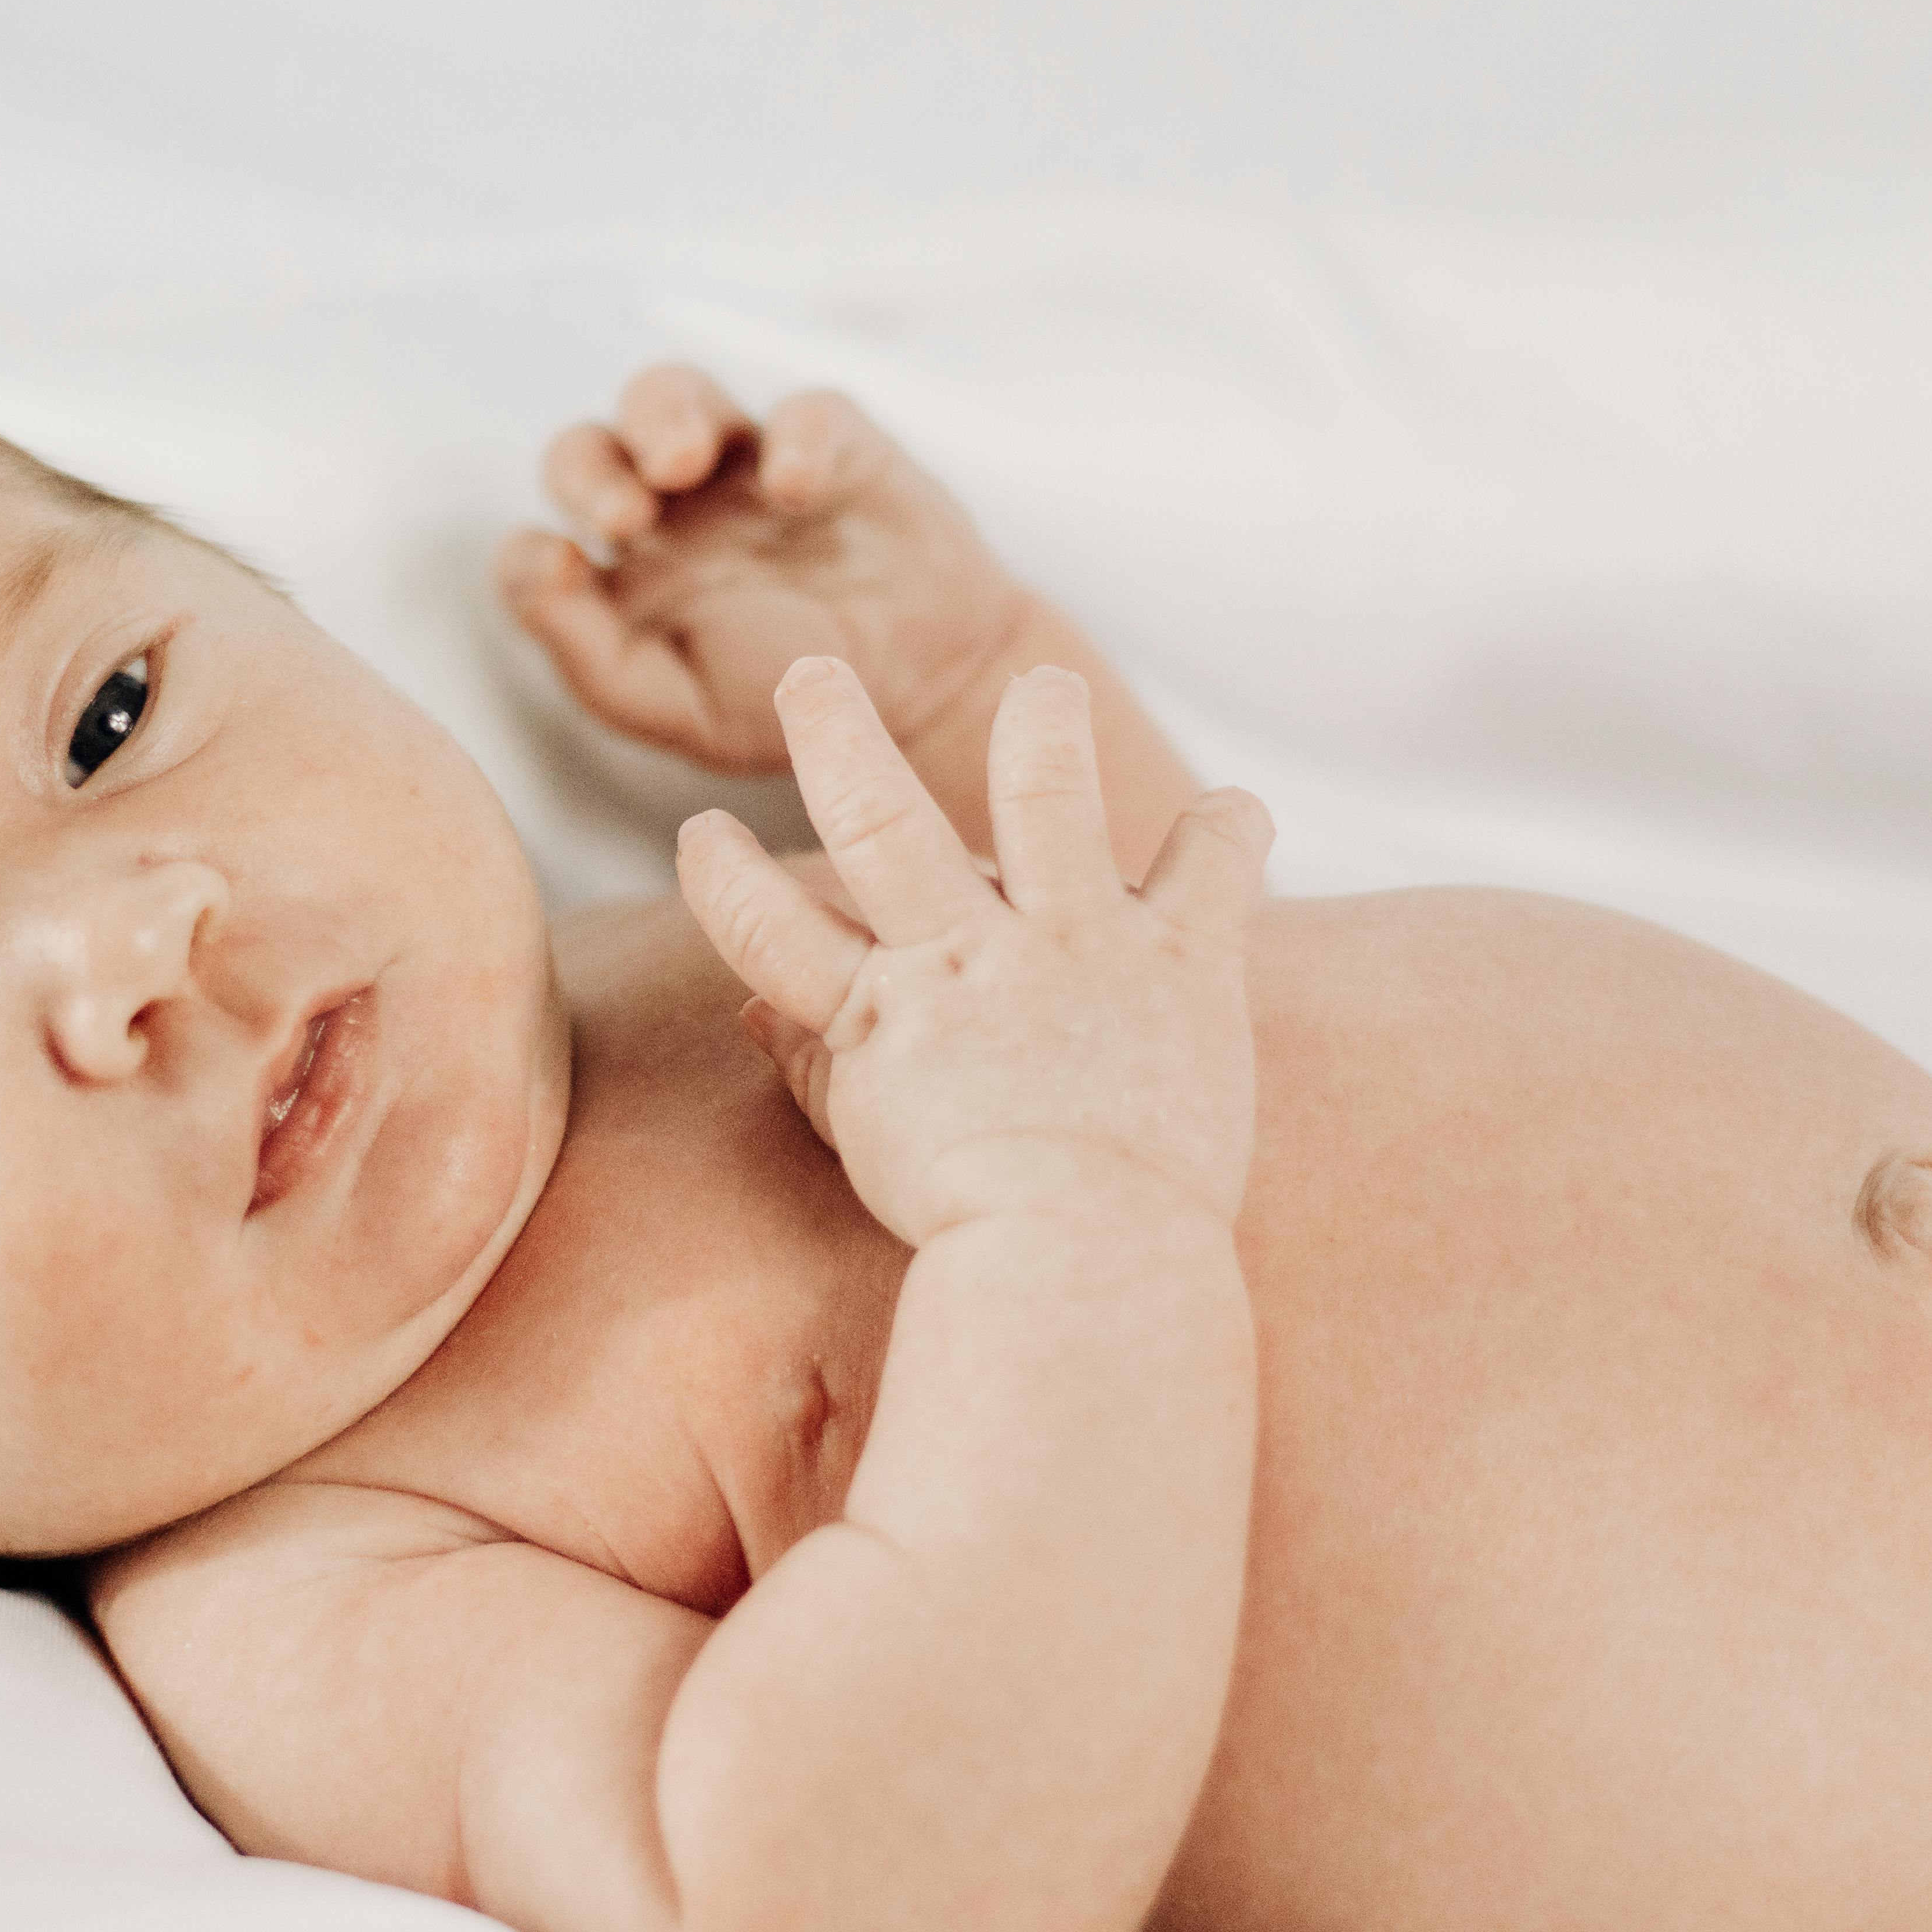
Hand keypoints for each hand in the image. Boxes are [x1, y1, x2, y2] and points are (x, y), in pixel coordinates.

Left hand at [498, 367, 1025, 776]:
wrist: (927, 698)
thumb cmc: (790, 702)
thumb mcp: (683, 710)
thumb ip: (592, 659)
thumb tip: (542, 564)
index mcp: (619, 583)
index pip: (535, 549)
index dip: (527, 559)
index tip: (561, 574)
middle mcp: (666, 513)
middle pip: (588, 449)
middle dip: (590, 469)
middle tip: (623, 516)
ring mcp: (744, 467)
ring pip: (671, 393)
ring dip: (662, 415)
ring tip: (679, 464)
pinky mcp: (833, 445)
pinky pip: (807, 411)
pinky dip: (797, 437)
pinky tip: (795, 489)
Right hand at [677, 659, 1271, 1248]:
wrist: (1090, 1259)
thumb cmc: (979, 1227)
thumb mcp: (873, 1147)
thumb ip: (819, 1071)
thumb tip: (758, 1014)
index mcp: (887, 1017)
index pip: (769, 929)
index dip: (723, 879)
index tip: (698, 836)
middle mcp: (970, 960)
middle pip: (878, 823)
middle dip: (834, 737)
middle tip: (811, 671)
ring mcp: (1077, 951)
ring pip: (1049, 797)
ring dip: (1041, 729)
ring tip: (1039, 688)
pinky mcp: (1178, 962)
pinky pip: (1209, 868)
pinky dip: (1227, 830)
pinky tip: (1234, 809)